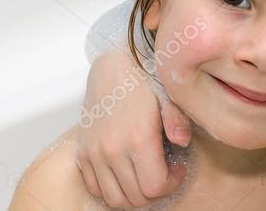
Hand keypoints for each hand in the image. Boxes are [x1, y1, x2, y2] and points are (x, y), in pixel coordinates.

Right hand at [76, 51, 190, 207]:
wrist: (112, 68)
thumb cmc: (143, 80)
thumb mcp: (169, 96)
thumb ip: (178, 120)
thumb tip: (183, 141)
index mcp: (138, 137)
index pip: (155, 187)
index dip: (172, 184)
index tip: (178, 168)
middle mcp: (113, 150)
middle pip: (136, 198)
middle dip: (156, 191)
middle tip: (165, 173)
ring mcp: (94, 153)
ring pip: (114, 199)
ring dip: (134, 195)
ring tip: (146, 175)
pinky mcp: (82, 153)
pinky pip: (94, 188)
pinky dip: (111, 189)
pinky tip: (126, 172)